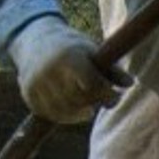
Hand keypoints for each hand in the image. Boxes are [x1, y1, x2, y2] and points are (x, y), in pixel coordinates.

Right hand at [8, 16, 130, 124]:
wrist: (35, 42)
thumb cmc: (73, 48)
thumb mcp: (93, 52)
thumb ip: (112, 69)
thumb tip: (130, 84)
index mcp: (69, 57)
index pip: (91, 84)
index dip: (106, 94)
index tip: (116, 96)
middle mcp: (49, 70)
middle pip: (78, 99)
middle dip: (94, 102)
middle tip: (103, 101)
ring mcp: (36, 84)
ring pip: (64, 110)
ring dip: (81, 113)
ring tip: (90, 109)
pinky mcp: (28, 95)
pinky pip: (50, 114)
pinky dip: (65, 116)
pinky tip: (74, 110)